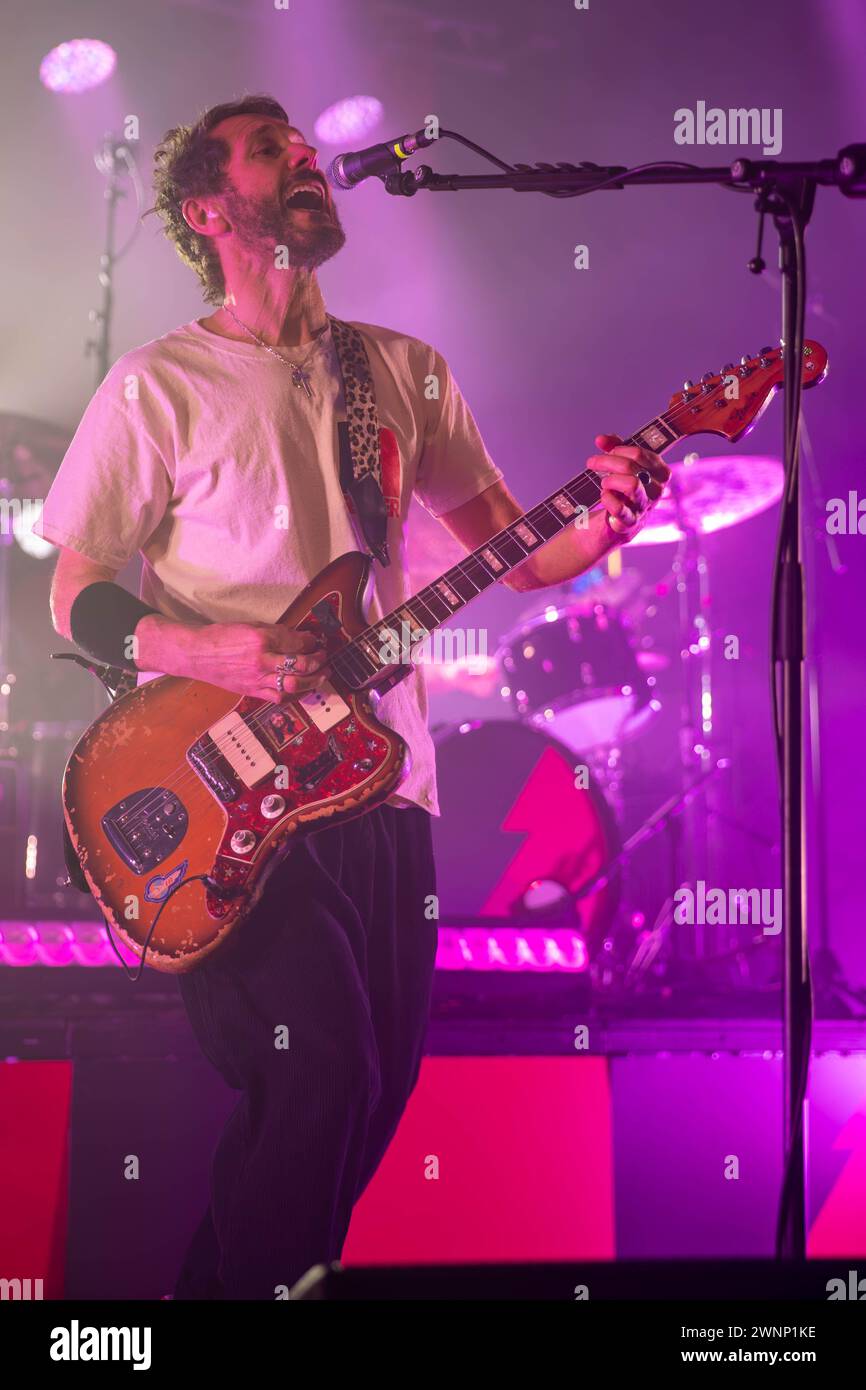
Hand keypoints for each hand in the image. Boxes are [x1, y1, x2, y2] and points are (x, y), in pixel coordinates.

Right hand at [136, 616, 329, 701]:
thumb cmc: (222, 637)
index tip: (317, 640)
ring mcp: (257, 678)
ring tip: (322, 674)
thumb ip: (276, 633)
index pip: (297, 642)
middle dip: (319, 660)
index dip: (313, 641)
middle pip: (301, 664)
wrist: (197, 654)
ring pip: (294, 684)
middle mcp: (262, 659)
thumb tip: (300, 638)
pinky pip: (280, 697)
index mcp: (261, 638)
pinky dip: (295, 694)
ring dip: (313, 680)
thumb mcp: (250, 625)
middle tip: (324, 656)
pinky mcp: (253, 691)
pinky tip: (304, 688)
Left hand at [589, 433, 670, 537]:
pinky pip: (620, 508)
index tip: (608, 453)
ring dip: (611, 480)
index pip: (639, 453)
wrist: (620, 521)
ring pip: (631, 485)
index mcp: (660, 473)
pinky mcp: (630, 523)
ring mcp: (644, 507)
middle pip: (631, 467)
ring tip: (604, 483)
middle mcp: (656, 490)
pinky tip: (604, 496)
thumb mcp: (624, 465)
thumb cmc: (623, 488)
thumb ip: (614, 447)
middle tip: (593, 463)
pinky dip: (607, 499)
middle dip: (607, 461)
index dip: (618, 450)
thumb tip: (601, 439)